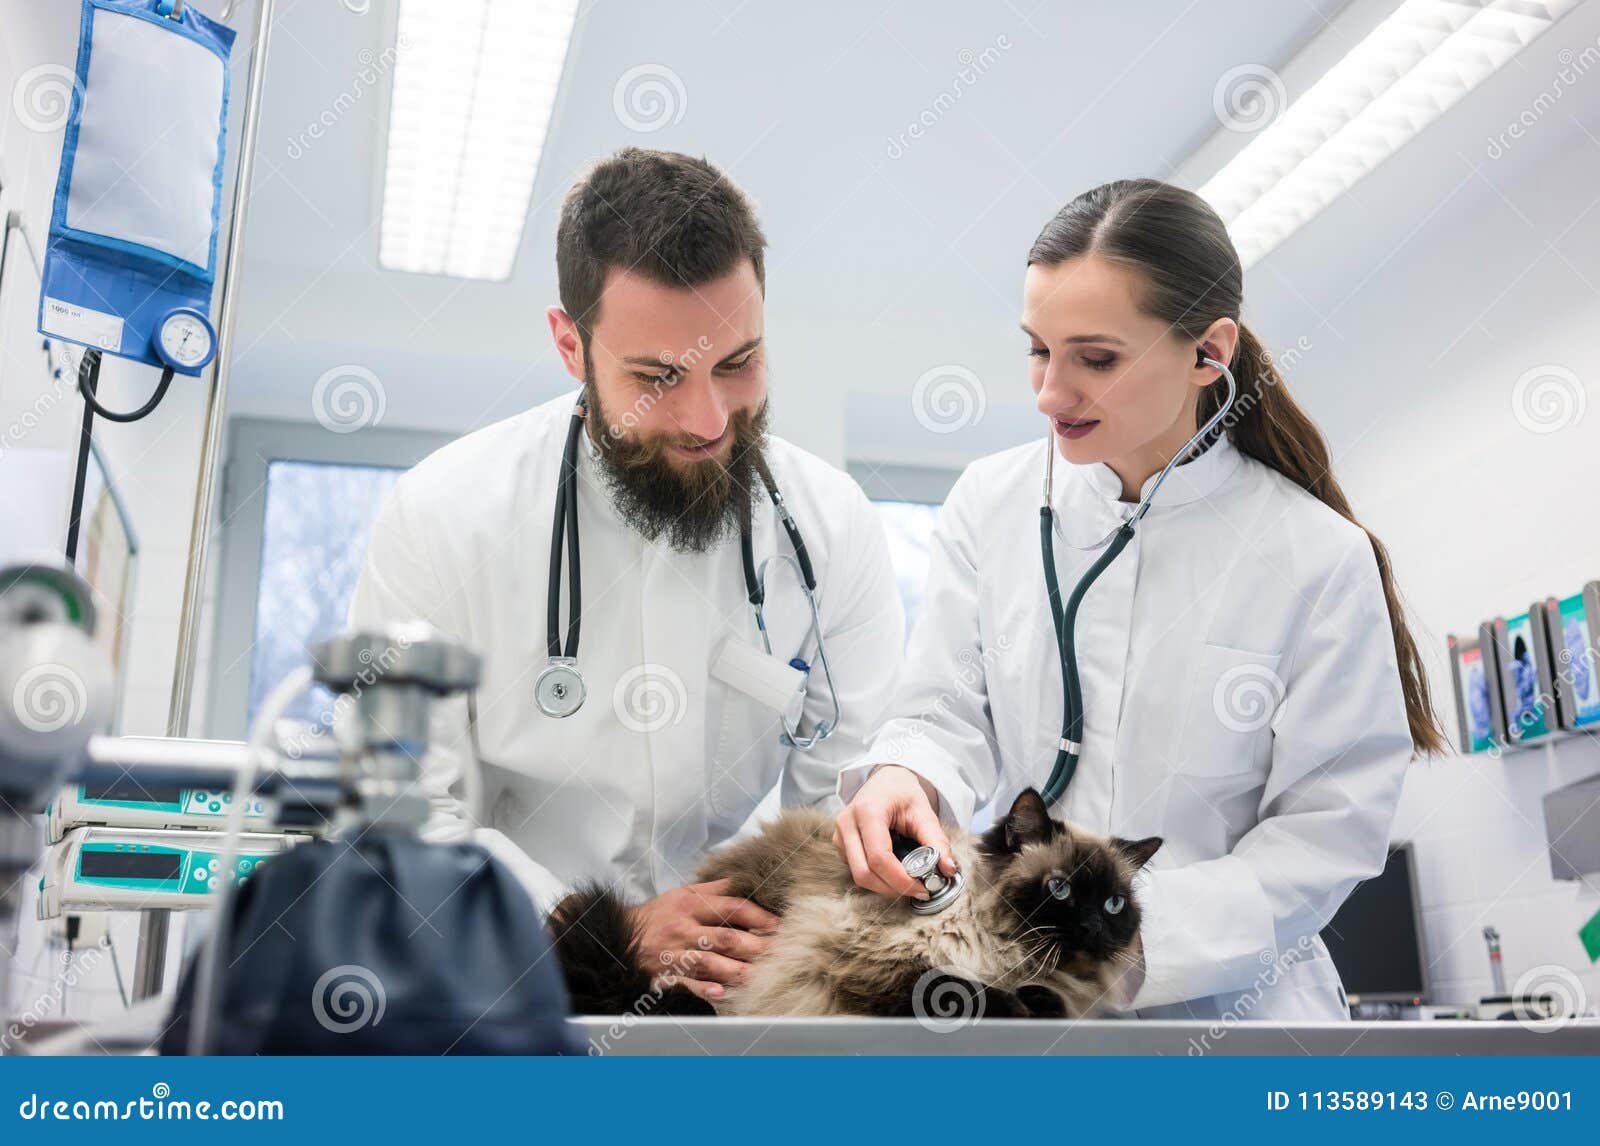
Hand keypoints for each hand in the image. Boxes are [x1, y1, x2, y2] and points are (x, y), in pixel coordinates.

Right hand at [629, 878, 779, 1002]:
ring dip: (736, 970)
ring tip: (759, 975)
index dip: (757, 916)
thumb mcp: (684, 893)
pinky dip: (703, 988)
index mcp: (691, 905)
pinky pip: (687, 983)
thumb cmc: (660, 915)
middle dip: (754, 946)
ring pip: (710, 962)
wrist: (623, 938)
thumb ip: (715, 889)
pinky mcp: (666, 976)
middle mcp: (684, 929)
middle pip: (725, 938)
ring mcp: (675, 954)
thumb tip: (747, 881)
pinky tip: (720, 992)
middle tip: (778, 953)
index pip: (730, 908)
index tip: (777, 924)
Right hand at [833, 764, 956, 897]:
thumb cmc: (903, 793)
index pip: (879, 857)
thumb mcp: (924, 812)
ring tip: (909, 880)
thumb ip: (936, 841)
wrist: (886, 780)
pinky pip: (857, 870)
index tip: (923, 888)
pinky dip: (878, 877)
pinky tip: (895, 869)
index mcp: (867, 811)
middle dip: (892, 888)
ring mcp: (840, 835)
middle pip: (864, 873)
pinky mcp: (840, 844)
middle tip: (918, 890)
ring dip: (885, 885)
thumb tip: (948, 869)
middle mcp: (847, 823)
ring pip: (858, 876)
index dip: (901, 880)